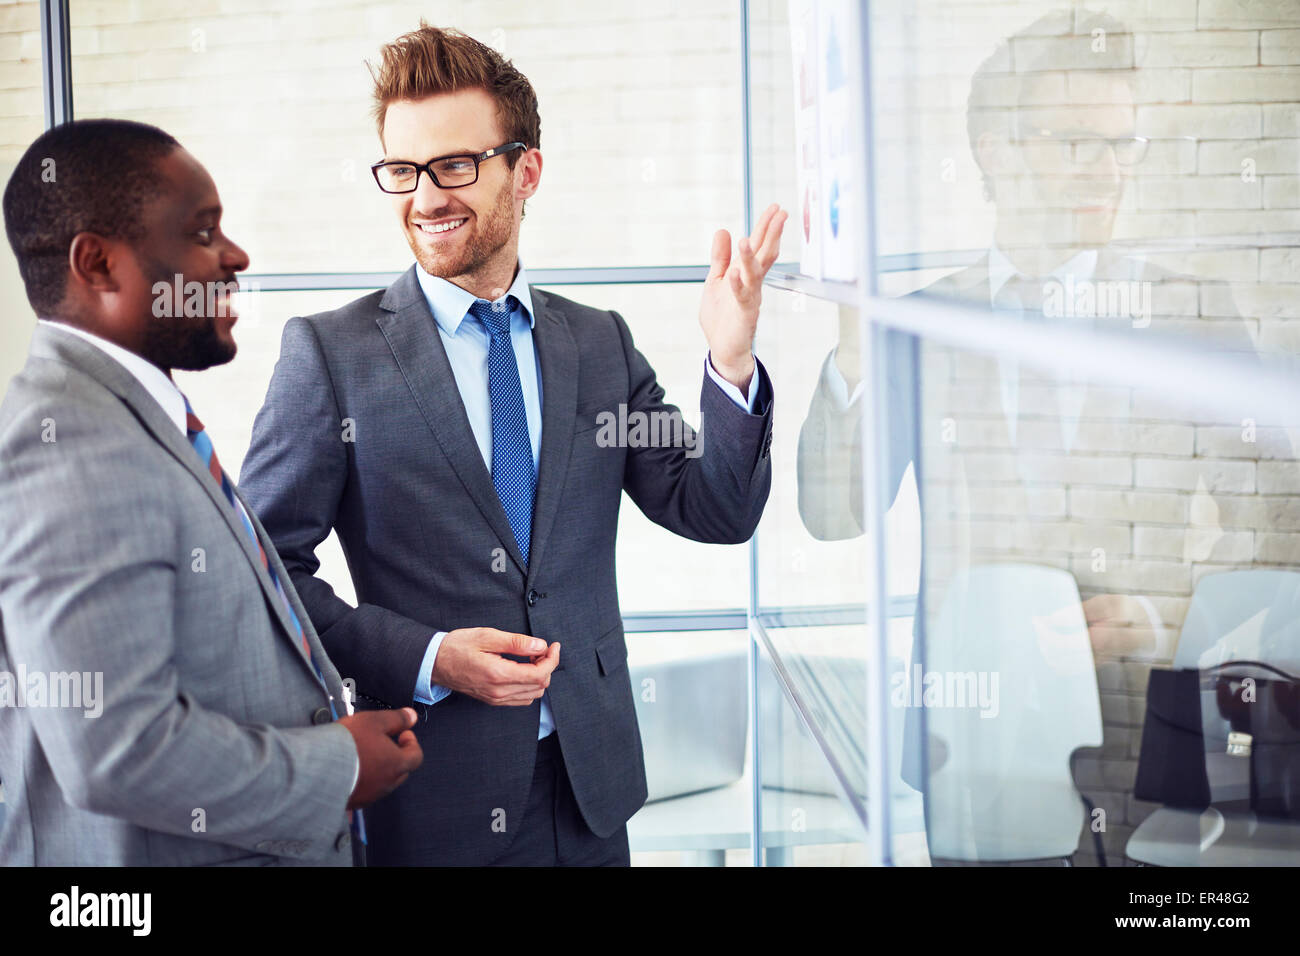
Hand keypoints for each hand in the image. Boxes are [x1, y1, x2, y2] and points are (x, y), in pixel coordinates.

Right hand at [339, 707, 422, 808]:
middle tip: (383, 742)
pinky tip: (349, 770)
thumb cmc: (348, 743)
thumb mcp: (374, 721)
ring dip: (378, 769)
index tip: (403, 733)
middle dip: (396, 756)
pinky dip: (362, 780)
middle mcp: (387, 784)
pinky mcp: (353, 803)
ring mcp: (370, 796)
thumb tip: (413, 716)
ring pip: (382, 781)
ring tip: (363, 754)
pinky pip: (363, 791)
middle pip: (401, 770)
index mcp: (397, 764)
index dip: (412, 743)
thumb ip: (396, 719)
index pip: (416, 756)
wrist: (318, 769)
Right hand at [432, 627, 559, 705]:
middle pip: (540, 686)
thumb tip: (540, 645)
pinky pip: (520, 698)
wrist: (434, 662)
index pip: (539, 674)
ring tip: (532, 657)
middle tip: (541, 648)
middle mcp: (499, 691)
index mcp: (498, 674)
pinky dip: (529, 685)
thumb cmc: (457, 646)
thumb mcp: (487, 636)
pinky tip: (523, 669)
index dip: (552, 659)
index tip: (553, 645)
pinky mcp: (492, 700)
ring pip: (533, 695)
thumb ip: (516, 642)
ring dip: (539, 676)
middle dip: (547, 666)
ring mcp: (496, 698)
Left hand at [699, 202, 787, 391]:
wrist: (724, 348)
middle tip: (779, 213)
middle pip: (764, 254)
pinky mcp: (744, 313)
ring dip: (750, 256)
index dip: (765, 227)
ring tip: (746, 239)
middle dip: (771, 234)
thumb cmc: (722, 316)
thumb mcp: (716, 280)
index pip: (757, 246)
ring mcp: (750, 297)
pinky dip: (738, 284)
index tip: (775, 208)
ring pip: (754, 273)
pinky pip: (742, 296)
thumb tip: (723, 231)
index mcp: (745, 273)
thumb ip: (720, 257)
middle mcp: (752, 283)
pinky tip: (734, 272)